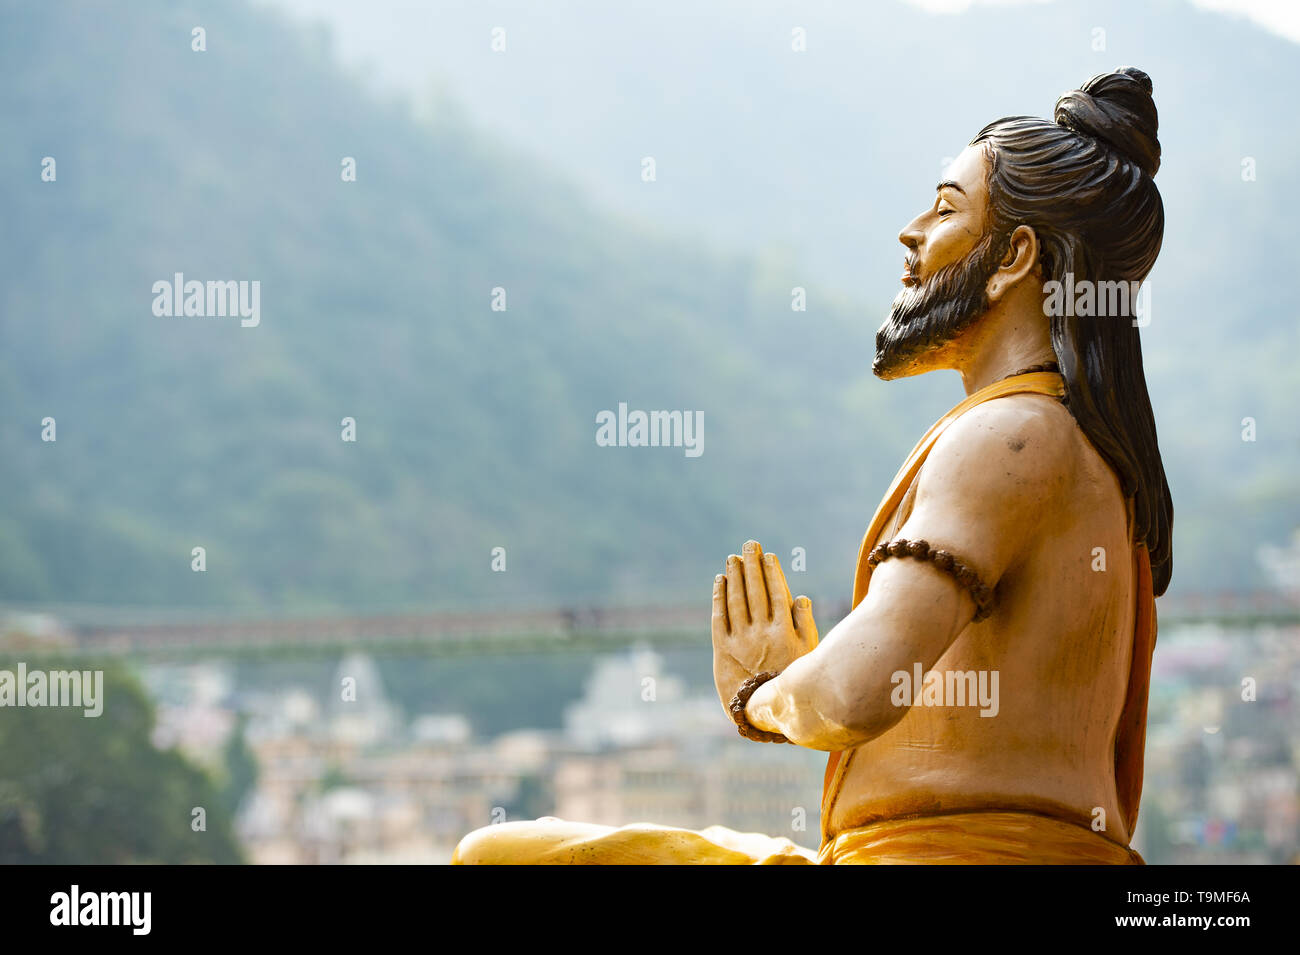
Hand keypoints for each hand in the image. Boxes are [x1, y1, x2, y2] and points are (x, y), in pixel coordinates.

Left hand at [711, 540, 817, 712]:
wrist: (763, 713)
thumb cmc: (791, 682)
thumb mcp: (808, 655)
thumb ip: (805, 624)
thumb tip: (799, 596)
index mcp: (784, 632)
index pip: (776, 593)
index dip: (771, 572)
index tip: (768, 556)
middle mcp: (761, 632)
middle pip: (754, 591)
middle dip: (751, 565)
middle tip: (748, 545)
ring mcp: (740, 640)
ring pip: (736, 600)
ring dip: (734, 576)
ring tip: (733, 559)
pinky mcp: (722, 649)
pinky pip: (719, 617)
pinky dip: (718, 597)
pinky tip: (719, 581)